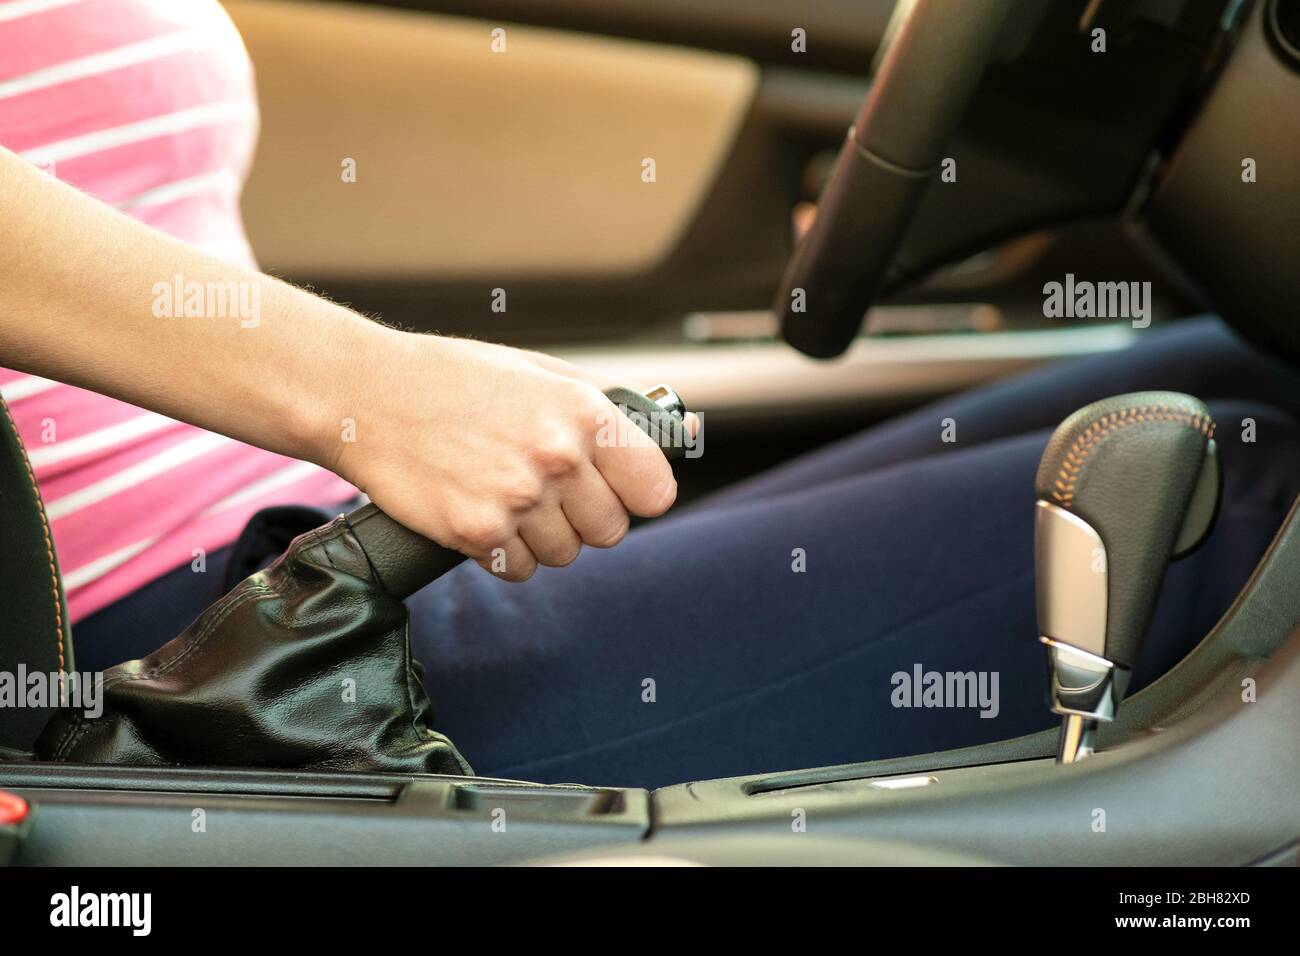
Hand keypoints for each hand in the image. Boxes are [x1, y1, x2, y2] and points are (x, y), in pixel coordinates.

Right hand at [321, 328, 681, 580]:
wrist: (367, 394)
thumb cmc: (454, 379)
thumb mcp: (538, 372)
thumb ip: (602, 407)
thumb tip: (671, 434)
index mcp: (582, 413)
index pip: (654, 490)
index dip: (637, 494)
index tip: (622, 492)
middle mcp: (557, 457)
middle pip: (611, 531)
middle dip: (585, 518)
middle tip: (549, 493)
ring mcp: (517, 498)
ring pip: (565, 555)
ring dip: (542, 536)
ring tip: (505, 495)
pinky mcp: (477, 532)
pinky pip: (520, 570)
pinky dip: (504, 553)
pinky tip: (480, 513)